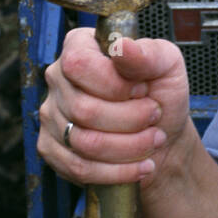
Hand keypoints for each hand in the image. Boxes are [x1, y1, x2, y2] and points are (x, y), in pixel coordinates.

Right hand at [38, 27, 192, 188]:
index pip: (79, 64)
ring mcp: (51, 115)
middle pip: (84, 109)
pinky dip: (118, 171)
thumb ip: (148, 54)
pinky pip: (79, 167)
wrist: (162, 135)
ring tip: (153, 140)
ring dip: (129, 147)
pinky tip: (141, 165)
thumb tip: (121, 46)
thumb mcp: (167, 66)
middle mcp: (57, 78)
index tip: (143, 90)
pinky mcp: (51, 149)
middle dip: (131, 119)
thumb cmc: (162, 94)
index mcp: (79, 47)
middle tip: (155, 116)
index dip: (115, 84)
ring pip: (84, 142)